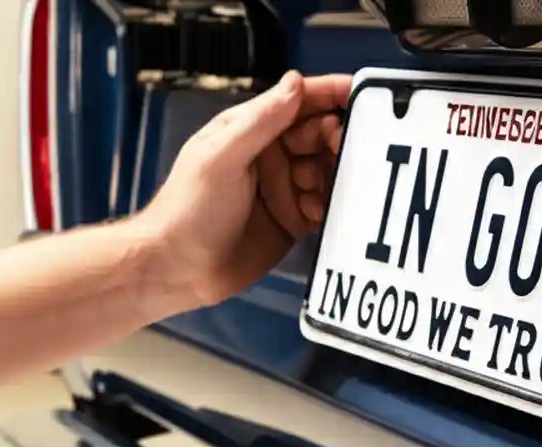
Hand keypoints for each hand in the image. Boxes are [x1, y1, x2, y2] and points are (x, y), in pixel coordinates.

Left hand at [133, 71, 347, 313]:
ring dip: (336, 176)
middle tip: (348, 152)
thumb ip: (261, 121)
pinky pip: (327, 206)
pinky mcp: (294, 221)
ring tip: (328, 189)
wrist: (178, 270)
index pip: (298, 102)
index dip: (330, 94)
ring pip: (329, 171)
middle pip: (321, 136)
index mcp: (252, 130)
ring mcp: (284, 188)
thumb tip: (296, 81)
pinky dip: (330, 207)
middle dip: (339, 141)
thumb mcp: (222, 157)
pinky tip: (318, 215)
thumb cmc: (189, 208)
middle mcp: (272, 155)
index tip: (363, 93)